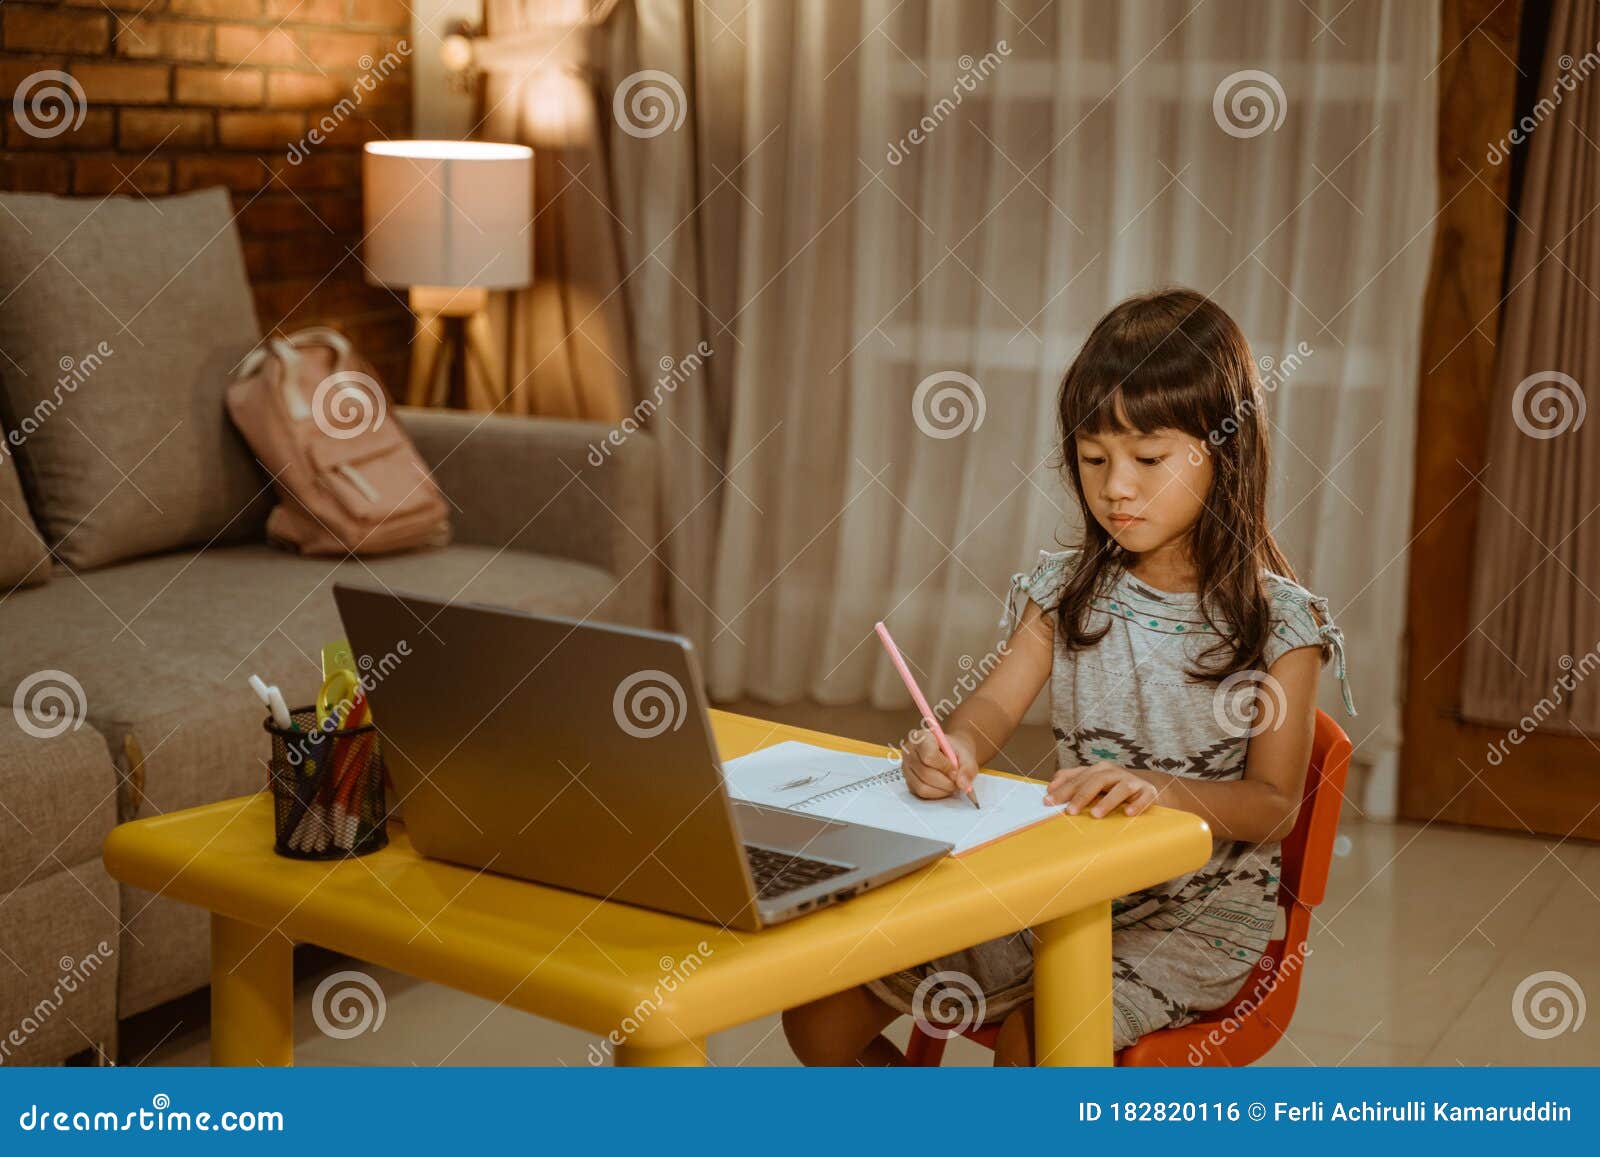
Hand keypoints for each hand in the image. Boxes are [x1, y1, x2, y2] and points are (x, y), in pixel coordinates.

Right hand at [899, 727, 978, 800]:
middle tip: (957, 781)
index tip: (955, 770)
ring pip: (922, 786)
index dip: (945, 766)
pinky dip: (936, 794)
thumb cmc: (955, 750)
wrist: (950, 751)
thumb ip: (967, 769)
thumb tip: (963, 785)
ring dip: (941, 790)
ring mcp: (906, 766)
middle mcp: (909, 751)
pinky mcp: (908, 780)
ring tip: (951, 784)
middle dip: (945, 781)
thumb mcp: (966, 754)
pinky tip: (943, 787)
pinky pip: (920, 793)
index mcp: (922, 737)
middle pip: (925, 773)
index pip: (929, 756)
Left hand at [1043, 761, 1157, 817]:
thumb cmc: (1113, 788)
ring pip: (1120, 789)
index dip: (1062, 789)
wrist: (1147, 788)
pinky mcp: (1148, 791)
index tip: (1048, 801)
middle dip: (1081, 796)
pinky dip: (1137, 805)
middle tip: (1069, 811)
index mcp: (1098, 770)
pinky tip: (1128, 813)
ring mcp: (1132, 782)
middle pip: (1096, 781)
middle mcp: (1114, 773)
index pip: (1078, 778)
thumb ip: (1072, 781)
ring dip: (1107, 802)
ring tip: (1095, 814)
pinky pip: (1144, 798)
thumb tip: (1050, 786)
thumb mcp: (1093, 782)